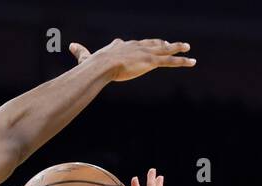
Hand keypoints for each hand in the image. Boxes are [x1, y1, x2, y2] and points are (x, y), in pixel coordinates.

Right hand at [69, 38, 194, 81]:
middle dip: (162, 43)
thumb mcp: (87, 58)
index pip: (134, 44)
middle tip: (170, 42)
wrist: (102, 66)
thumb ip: (81, 52)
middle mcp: (136, 47)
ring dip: (177, 49)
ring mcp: (145, 54)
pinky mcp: (151, 62)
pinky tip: (191, 62)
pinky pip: (170, 61)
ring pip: (165, 50)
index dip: (140, 45)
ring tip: (187, 48)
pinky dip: (182, 61)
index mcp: (122, 46)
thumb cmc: (93, 64)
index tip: (145, 44)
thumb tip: (70, 45)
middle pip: (152, 43)